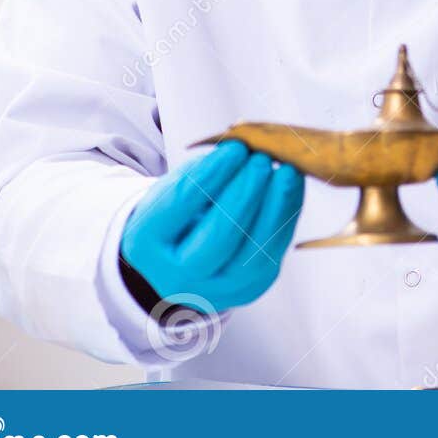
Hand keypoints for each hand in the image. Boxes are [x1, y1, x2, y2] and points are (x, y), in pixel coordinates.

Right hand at [120, 140, 303, 314]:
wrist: (179, 265)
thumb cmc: (177, 217)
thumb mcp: (172, 192)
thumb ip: (203, 173)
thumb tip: (247, 149)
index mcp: (145, 243)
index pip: (178, 205)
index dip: (211, 174)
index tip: (235, 148)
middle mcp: (177, 275)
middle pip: (217, 237)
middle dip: (244, 194)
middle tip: (262, 160)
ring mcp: (216, 289)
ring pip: (252, 253)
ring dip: (275, 206)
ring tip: (286, 171)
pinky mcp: (249, 287)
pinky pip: (273, 252)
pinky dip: (287, 216)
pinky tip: (292, 187)